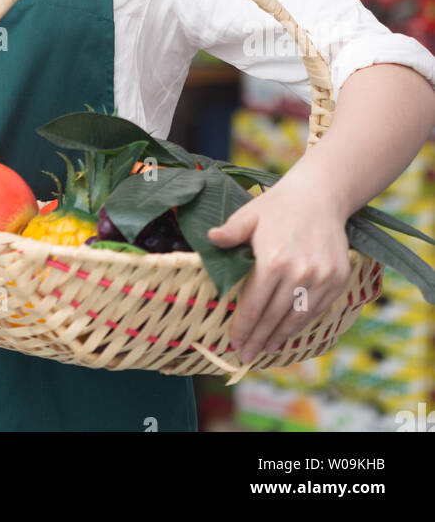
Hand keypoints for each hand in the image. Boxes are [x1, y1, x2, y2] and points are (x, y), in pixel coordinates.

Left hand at [206, 176, 351, 363]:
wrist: (320, 195)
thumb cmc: (279, 205)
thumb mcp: (249, 214)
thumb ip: (230, 231)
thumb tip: (210, 239)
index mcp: (273, 260)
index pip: (254, 304)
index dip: (243, 326)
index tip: (234, 342)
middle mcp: (299, 273)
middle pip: (274, 316)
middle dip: (259, 338)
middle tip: (247, 355)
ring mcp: (322, 278)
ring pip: (298, 318)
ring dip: (281, 336)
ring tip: (267, 349)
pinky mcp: (338, 279)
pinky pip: (317, 309)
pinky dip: (303, 324)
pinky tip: (290, 331)